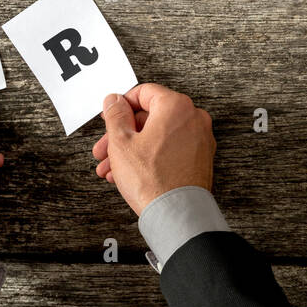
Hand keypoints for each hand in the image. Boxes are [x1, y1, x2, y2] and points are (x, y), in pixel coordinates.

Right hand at [92, 83, 214, 215]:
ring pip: (158, 136)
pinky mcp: (201, 158)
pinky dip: (150, 156)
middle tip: (105, 148)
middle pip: (150, 117)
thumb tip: (114, 100)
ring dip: (131, 149)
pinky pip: (170, 149)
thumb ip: (115, 115)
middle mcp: (194, 118)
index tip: (110, 115)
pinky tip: (129, 173)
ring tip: (112, 167)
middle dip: (122, 134)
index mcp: (176, 106)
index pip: (144, 92)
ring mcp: (200, 139)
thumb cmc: (153, 180)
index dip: (121, 104)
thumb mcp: (122, 142)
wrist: (175, 213)